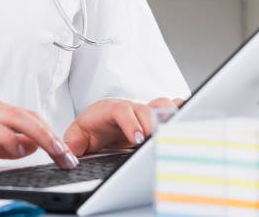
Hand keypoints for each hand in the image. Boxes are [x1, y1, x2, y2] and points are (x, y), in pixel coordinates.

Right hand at [0, 95, 79, 172]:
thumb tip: (26, 147)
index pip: (27, 117)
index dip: (49, 134)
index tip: (64, 152)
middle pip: (28, 116)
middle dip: (53, 136)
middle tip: (69, 156)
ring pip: (19, 119)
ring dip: (43, 137)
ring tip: (59, 155)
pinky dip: (14, 141)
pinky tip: (22, 153)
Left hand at [63, 97, 182, 156]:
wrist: (100, 121)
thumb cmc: (92, 127)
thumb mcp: (78, 135)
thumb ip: (73, 143)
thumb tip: (68, 153)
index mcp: (110, 110)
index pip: (121, 111)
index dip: (131, 123)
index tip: (138, 139)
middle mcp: (130, 107)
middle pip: (145, 109)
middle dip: (153, 125)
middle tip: (158, 141)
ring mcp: (144, 110)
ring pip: (161, 105)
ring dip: (169, 116)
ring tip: (176, 131)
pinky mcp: (155, 116)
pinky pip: (172, 107)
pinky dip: (182, 111)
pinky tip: (189, 119)